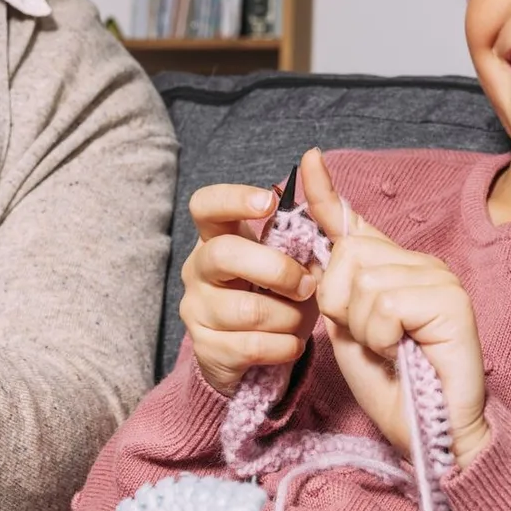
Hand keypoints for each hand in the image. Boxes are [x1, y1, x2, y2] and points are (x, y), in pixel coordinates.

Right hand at [178, 180, 321, 395]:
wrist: (257, 353)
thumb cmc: (277, 292)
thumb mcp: (293, 256)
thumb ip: (306, 215)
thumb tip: (314, 157)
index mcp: (217, 237)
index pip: (205, 204)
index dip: (233, 198)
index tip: (269, 201)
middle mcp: (198, 269)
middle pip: (224, 255)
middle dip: (276, 270)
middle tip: (307, 285)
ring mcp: (197, 309)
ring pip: (246, 310)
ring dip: (288, 318)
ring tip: (299, 320)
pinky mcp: (206, 348)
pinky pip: (251, 347)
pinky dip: (284, 347)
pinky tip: (290, 343)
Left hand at [301, 149, 491, 463]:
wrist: (432, 431)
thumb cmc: (392, 384)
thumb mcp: (349, 327)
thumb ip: (336, 285)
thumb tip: (318, 240)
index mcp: (393, 267)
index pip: (352, 222)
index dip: (325, 193)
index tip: (308, 159)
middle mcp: (419, 263)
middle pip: (346, 255)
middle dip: (341, 305)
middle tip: (372, 339)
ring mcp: (439, 277)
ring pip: (363, 280)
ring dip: (363, 327)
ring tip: (390, 349)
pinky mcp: (451, 299)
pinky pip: (386, 302)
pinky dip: (383, 335)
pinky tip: (404, 350)